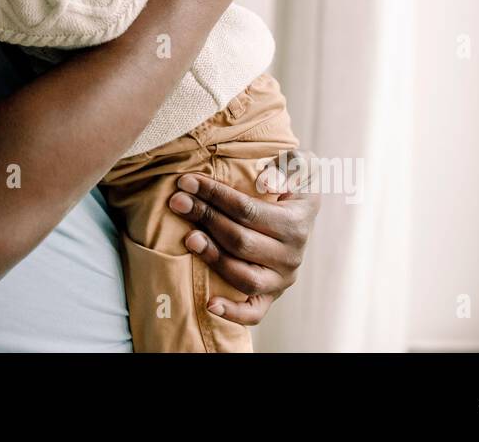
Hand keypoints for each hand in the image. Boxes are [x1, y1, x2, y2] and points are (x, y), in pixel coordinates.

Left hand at [168, 148, 321, 324]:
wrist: (301, 213)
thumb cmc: (291, 184)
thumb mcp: (300, 166)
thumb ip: (290, 167)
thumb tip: (266, 181)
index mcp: (297, 221)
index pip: (248, 210)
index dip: (215, 195)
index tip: (186, 182)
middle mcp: (292, 254)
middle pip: (240, 240)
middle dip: (205, 218)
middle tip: (177, 202)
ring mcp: (281, 279)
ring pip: (244, 276)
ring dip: (213, 257)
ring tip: (188, 239)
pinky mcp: (271, 296)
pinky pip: (254, 312)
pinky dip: (233, 312)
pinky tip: (209, 304)